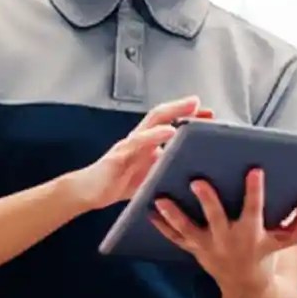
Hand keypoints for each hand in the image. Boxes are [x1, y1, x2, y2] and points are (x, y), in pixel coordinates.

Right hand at [63, 96, 211, 210]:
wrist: (87, 193)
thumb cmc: (118, 183)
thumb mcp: (148, 175)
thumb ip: (165, 167)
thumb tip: (193, 170)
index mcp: (146, 142)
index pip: (169, 122)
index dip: (188, 116)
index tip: (209, 115)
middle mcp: (139, 138)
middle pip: (162, 115)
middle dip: (183, 107)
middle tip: (202, 104)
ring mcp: (129, 144)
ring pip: (153, 121)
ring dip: (174, 112)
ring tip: (192, 108)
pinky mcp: (119, 155)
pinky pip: (139, 142)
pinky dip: (155, 135)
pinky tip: (169, 132)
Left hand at [151, 169, 296, 288]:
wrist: (246, 283)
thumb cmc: (267, 252)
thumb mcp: (289, 240)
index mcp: (253, 234)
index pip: (255, 209)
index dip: (255, 190)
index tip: (255, 169)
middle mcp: (229, 240)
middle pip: (217, 219)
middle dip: (207, 200)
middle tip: (197, 180)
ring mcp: (209, 246)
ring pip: (189, 230)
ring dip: (174, 214)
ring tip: (161, 197)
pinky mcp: (194, 249)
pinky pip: (175, 238)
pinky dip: (161, 226)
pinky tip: (148, 210)